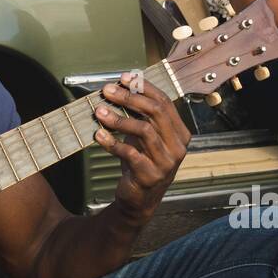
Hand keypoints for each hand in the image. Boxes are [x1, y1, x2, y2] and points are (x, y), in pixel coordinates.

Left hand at [94, 72, 192, 225]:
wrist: (138, 199)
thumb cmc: (140, 161)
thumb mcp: (144, 137)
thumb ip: (139, 115)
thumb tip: (121, 86)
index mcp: (180, 133)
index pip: (164, 102)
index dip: (143, 87)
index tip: (124, 78)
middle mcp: (177, 146)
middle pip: (155, 112)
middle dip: (129, 97)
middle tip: (107, 91)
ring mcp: (166, 162)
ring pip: (144, 130)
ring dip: (118, 118)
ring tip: (99, 111)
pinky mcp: (150, 175)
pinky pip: (130, 153)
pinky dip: (112, 142)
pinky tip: (98, 134)